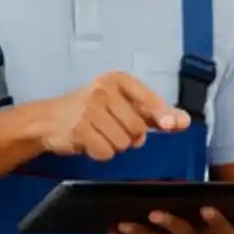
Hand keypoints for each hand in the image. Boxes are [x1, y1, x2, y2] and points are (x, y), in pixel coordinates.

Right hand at [37, 71, 190, 160]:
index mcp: (118, 80)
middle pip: (137, 128)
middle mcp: (104, 90)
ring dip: (114, 146)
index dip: (162, 114)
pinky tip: (90, 141)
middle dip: (129, 136)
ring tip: (99, 133)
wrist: (49, 119)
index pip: (148, 99)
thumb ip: (154, 113)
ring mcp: (90, 109)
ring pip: (123, 143)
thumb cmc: (91, 111)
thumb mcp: (122, 105)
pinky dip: (100, 153)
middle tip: (113, 128)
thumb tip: (184, 121)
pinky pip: (106, 153)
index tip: (174, 125)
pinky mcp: (79, 129)